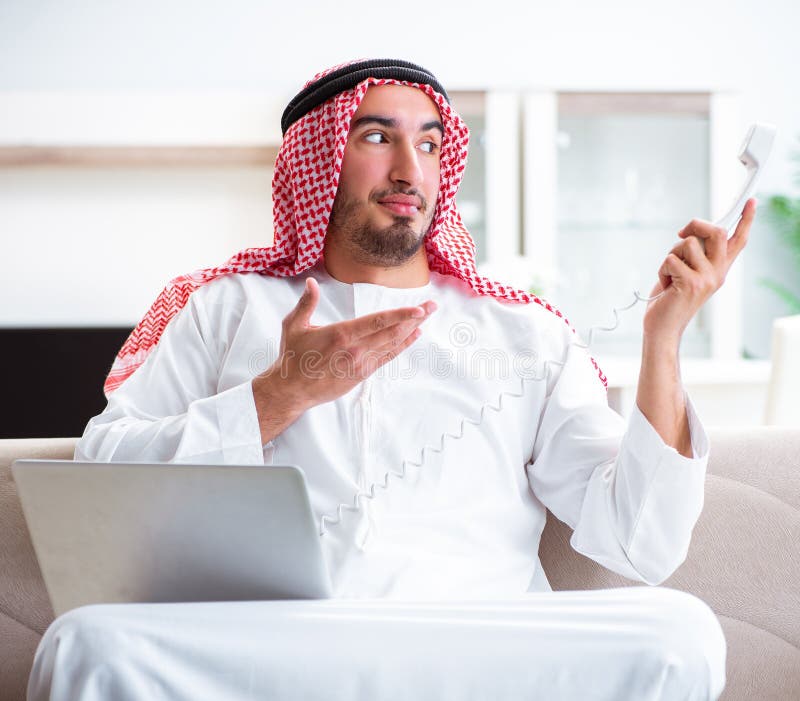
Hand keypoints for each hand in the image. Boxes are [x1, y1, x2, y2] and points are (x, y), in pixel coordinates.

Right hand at [255, 277, 435, 414]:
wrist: (292, 390)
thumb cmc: (293, 356)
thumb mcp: (294, 325)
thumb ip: (306, 303)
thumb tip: (312, 282)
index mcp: (341, 335)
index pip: (378, 322)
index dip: (401, 315)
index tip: (419, 309)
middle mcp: (355, 350)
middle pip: (392, 332)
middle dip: (415, 318)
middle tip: (433, 306)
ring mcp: (361, 363)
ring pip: (392, 344)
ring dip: (412, 330)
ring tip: (427, 317)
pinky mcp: (362, 374)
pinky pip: (387, 357)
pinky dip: (402, 345)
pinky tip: (414, 335)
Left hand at [642, 198, 756, 346]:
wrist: (663, 328)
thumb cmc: (670, 299)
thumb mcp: (687, 273)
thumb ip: (696, 254)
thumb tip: (692, 231)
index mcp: (719, 269)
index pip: (738, 241)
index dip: (745, 220)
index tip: (750, 202)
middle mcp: (718, 273)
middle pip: (717, 232)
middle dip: (695, 224)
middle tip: (680, 232)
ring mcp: (706, 278)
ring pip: (686, 243)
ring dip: (670, 255)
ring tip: (670, 274)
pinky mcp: (691, 283)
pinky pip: (670, 259)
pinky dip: (661, 269)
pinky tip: (665, 285)